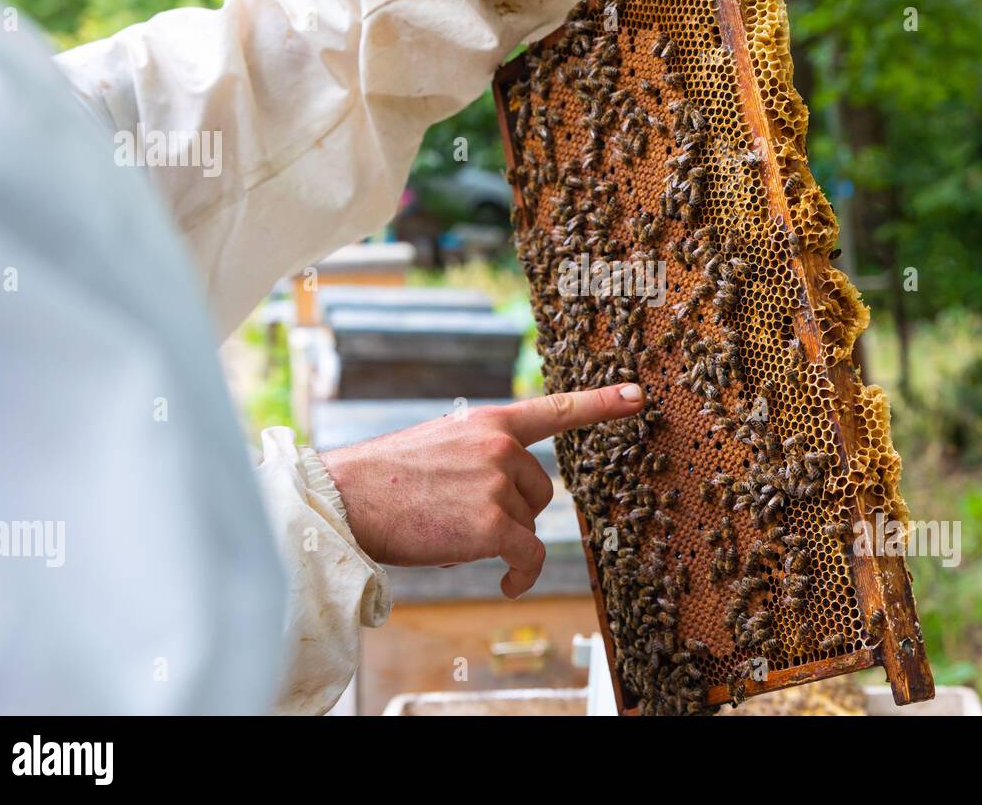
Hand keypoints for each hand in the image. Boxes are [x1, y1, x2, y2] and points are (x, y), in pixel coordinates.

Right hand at [322, 383, 644, 597]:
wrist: (344, 500)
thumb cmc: (384, 480)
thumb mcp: (440, 447)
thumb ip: (480, 458)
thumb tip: (509, 499)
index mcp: (488, 422)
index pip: (554, 409)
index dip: (600, 403)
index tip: (637, 395)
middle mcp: (500, 447)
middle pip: (541, 491)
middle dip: (514, 512)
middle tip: (464, 517)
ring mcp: (498, 484)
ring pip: (529, 525)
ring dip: (503, 540)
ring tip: (452, 533)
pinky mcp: (493, 525)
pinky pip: (527, 558)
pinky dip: (521, 576)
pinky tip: (507, 586)